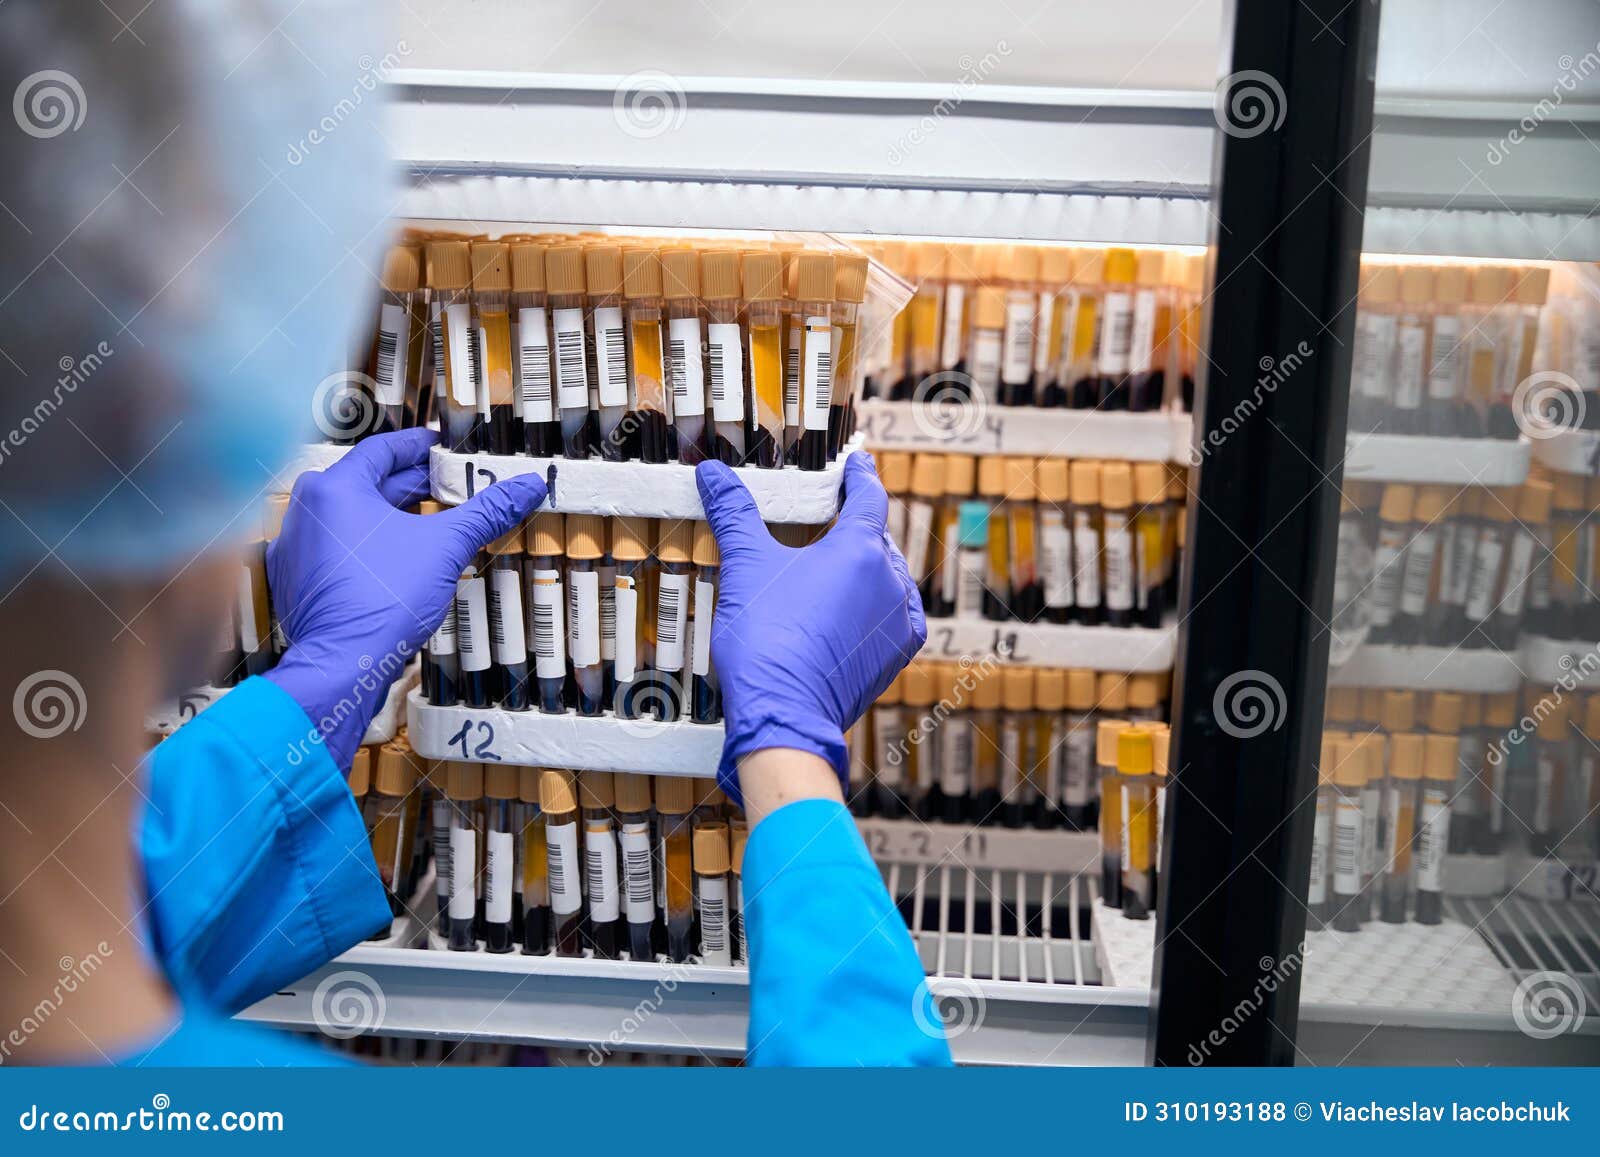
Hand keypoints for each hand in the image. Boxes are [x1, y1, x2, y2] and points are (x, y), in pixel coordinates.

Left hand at [264, 428, 546, 768]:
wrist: (342, 663)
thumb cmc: (384, 600)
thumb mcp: (446, 547)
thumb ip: (487, 512)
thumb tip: (529, 486)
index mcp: (335, 488)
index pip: (381, 450)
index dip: (418, 447)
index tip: (441, 448)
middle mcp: (307, 509)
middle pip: (367, 484)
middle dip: (411, 485)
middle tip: (449, 486)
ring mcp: (295, 546)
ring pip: (351, 517)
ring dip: (389, 516)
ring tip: (430, 522)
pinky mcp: (294, 579)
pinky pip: (336, 549)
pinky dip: (365, 546)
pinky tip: (396, 559)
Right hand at [696, 453, 925, 804]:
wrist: (784, 714)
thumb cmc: (765, 640)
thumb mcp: (745, 567)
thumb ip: (733, 514)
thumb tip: (711, 473)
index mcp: (859, 550)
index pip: (869, 497)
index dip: (860, 476)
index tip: (857, 463)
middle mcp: (889, 581)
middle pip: (876, 538)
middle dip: (856, 525)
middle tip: (835, 515)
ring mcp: (896, 621)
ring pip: (888, 578)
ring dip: (868, 567)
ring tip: (840, 565)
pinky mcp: (894, 656)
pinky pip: (896, 617)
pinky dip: (880, 605)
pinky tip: (861, 608)